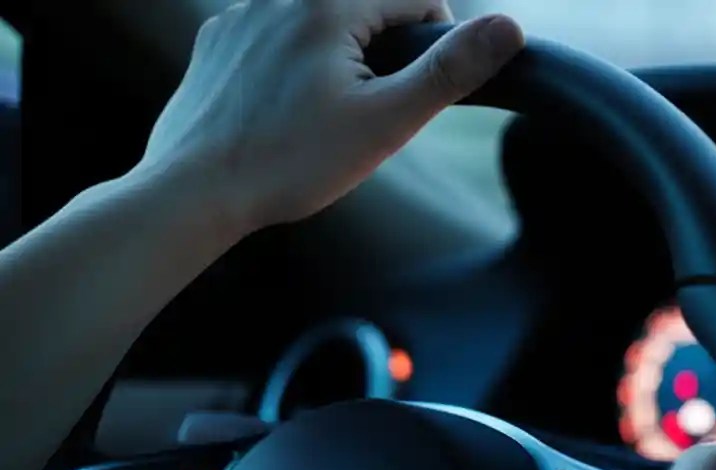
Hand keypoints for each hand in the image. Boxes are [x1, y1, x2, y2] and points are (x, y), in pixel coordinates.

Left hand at [141, 0, 522, 236]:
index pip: (418, 0)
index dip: (430, 52)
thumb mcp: (388, 121)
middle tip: (360, 118)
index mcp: (329, 4)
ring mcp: (242, 16)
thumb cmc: (290, 162)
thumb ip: (450, 70)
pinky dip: (290, 70)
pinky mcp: (217, 42)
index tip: (406, 98)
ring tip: (317, 122)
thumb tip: (508, 27)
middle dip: (379, 60)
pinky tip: (281, 115)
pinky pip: (275, 41)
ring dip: (336, 64)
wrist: (194, 193)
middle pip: (367, 13)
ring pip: (321, 27)